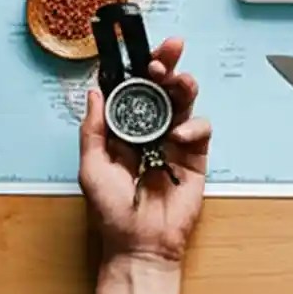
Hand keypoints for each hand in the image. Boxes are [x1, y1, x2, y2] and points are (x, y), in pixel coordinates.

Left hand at [79, 36, 211, 263]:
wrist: (140, 244)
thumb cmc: (112, 212)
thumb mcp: (91, 168)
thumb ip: (93, 129)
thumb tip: (94, 92)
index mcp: (123, 129)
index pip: (132, 89)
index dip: (136, 68)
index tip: (136, 50)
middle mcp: (150, 129)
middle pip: (162, 86)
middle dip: (167, 63)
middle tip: (168, 49)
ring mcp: (174, 140)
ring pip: (184, 100)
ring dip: (184, 84)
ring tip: (179, 79)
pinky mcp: (196, 155)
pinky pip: (201, 129)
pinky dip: (193, 127)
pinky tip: (179, 137)